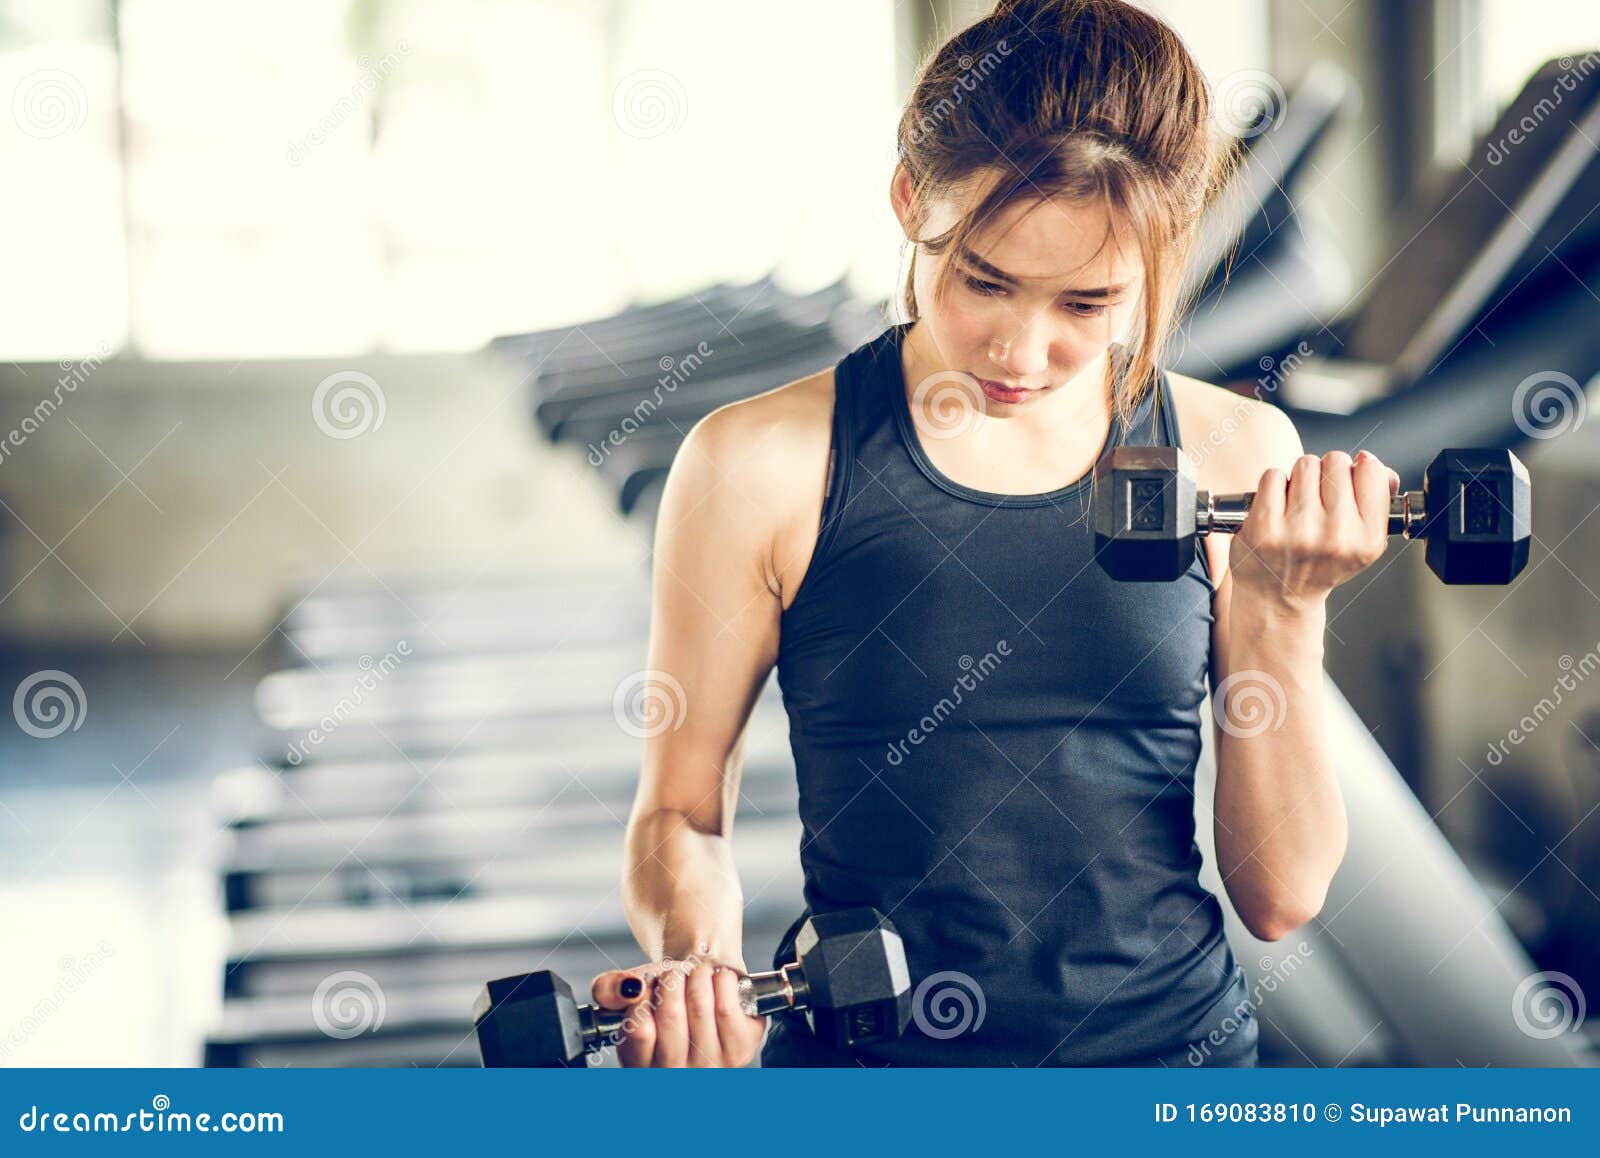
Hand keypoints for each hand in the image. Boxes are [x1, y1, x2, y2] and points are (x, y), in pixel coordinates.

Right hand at [591, 958, 766, 1066]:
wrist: (706, 981)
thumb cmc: (665, 992)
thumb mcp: (629, 988)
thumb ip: (609, 988)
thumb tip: (630, 989)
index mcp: (641, 1066)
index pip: (638, 1031)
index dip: (644, 1000)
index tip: (649, 989)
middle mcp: (675, 1074)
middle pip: (672, 1017)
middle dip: (672, 983)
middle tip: (674, 977)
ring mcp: (711, 1066)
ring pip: (701, 1008)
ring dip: (697, 977)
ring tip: (696, 977)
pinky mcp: (741, 1050)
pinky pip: (728, 1008)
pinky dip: (722, 981)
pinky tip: (718, 983)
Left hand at [1228, 450, 1400, 609]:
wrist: (1277, 598)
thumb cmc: (1319, 563)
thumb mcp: (1362, 541)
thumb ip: (1376, 497)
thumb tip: (1369, 459)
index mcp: (1367, 539)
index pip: (1372, 471)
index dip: (1357, 471)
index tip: (1347, 485)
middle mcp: (1336, 536)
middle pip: (1336, 462)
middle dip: (1326, 473)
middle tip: (1318, 500)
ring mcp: (1298, 531)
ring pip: (1304, 464)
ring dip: (1299, 478)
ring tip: (1297, 505)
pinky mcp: (1264, 526)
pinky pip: (1273, 475)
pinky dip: (1273, 485)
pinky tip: (1276, 508)